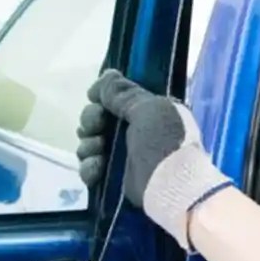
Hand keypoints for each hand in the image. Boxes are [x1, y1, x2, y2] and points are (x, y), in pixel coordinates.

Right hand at [77, 70, 231, 249]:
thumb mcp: (149, 110)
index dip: (100, 96)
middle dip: (90, 120)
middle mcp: (132, 130)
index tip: (94, 97)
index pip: (113, 97)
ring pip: (88, 142)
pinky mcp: (111, 176)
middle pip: (95, 118)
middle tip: (96, 126)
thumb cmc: (165, 142)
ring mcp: (120, 155)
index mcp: (146, 111)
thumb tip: (106, 74)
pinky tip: (97, 167)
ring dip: (88, 145)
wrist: (171, 185)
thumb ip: (124, 94)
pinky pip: (88, 167)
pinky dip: (88, 167)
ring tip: (99, 151)